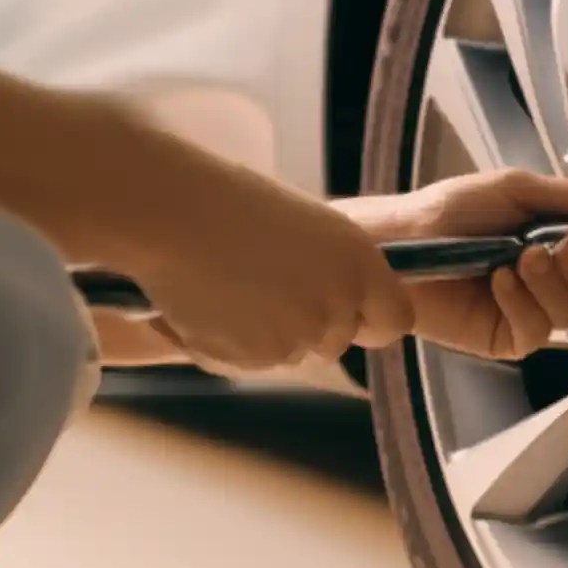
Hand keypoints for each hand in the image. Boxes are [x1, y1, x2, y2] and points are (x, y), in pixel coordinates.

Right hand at [122, 165, 413, 371]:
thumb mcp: (312, 229)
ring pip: (291, 354)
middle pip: (337, 342)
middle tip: (270, 289)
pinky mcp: (250, 360)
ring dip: (269, 335)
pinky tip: (205, 304)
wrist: (172, 213)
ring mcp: (294, 339)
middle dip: (311, 327)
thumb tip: (345, 301)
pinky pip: (249, 363)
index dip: (374, 320)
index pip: (395, 320)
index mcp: (360, 267)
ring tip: (232, 287)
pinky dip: (229, 344)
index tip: (355, 314)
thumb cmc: (237, 204)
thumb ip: (338, 270)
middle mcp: (336, 309)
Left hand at [339, 169, 567, 359]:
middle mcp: (546, 280)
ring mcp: (526, 310)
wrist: (400, 242)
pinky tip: (499, 283)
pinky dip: (523, 304)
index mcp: (555, 242)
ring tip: (520, 259)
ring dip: (551, 284)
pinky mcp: (505, 338)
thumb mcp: (517, 190)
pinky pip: (536, 331)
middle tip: (562, 245)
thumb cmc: (448, 211)